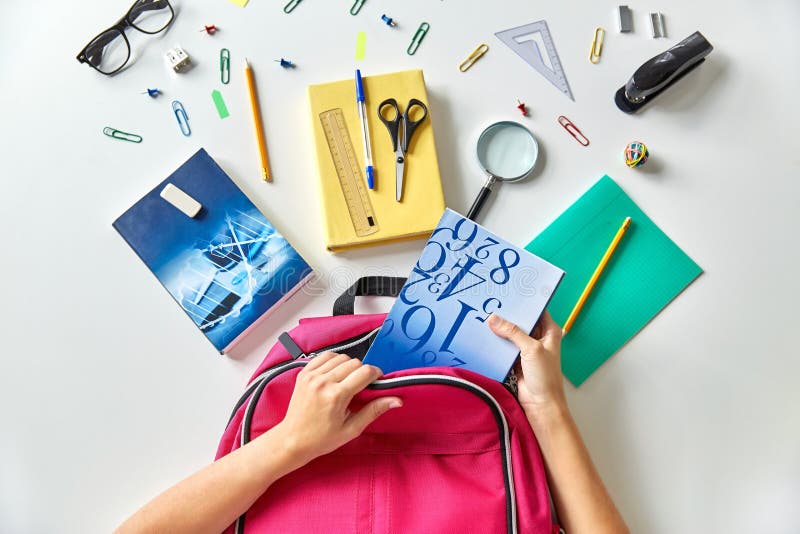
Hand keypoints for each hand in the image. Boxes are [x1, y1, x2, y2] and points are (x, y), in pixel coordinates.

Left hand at [274, 352, 402, 464]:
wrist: (293, 440)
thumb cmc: (322, 439)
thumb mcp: (352, 429)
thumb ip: (374, 410)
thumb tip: (396, 400)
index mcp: (336, 396)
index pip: (365, 372)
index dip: (376, 374)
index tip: (377, 381)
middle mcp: (323, 382)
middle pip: (354, 363)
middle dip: (363, 371)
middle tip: (362, 385)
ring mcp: (311, 376)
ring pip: (340, 357)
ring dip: (349, 366)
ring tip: (348, 381)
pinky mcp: (304, 373)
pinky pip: (325, 356)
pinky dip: (334, 361)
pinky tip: (336, 374)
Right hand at [487, 311, 565, 414]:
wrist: (541, 404)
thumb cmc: (546, 377)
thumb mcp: (531, 349)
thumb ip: (513, 333)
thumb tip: (494, 318)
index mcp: (549, 331)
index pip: (537, 310)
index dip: (525, 302)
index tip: (509, 293)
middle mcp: (539, 338)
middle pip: (522, 321)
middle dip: (509, 316)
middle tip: (493, 304)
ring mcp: (527, 349)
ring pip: (512, 334)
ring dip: (501, 330)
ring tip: (485, 317)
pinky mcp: (517, 359)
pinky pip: (505, 347)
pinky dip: (497, 343)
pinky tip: (486, 336)